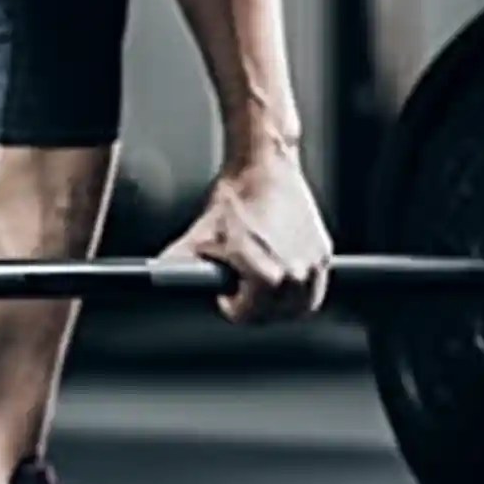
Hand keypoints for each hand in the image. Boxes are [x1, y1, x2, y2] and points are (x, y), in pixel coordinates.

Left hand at [163, 144, 331, 323]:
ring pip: (296, 306)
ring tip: (261, 280)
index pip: (246, 316)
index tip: (225, 291)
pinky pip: (313, 287)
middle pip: (272, 315)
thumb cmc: (234, 200)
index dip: (230, 304)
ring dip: (278, 301)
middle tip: (242, 284)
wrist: (263, 167)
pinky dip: (299, 286)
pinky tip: (282, 270)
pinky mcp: (324, 253)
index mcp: (265, 277)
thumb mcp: (199, 238)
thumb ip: (178, 267)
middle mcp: (295, 275)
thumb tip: (159, 281)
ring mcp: (313, 265)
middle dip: (254, 304)